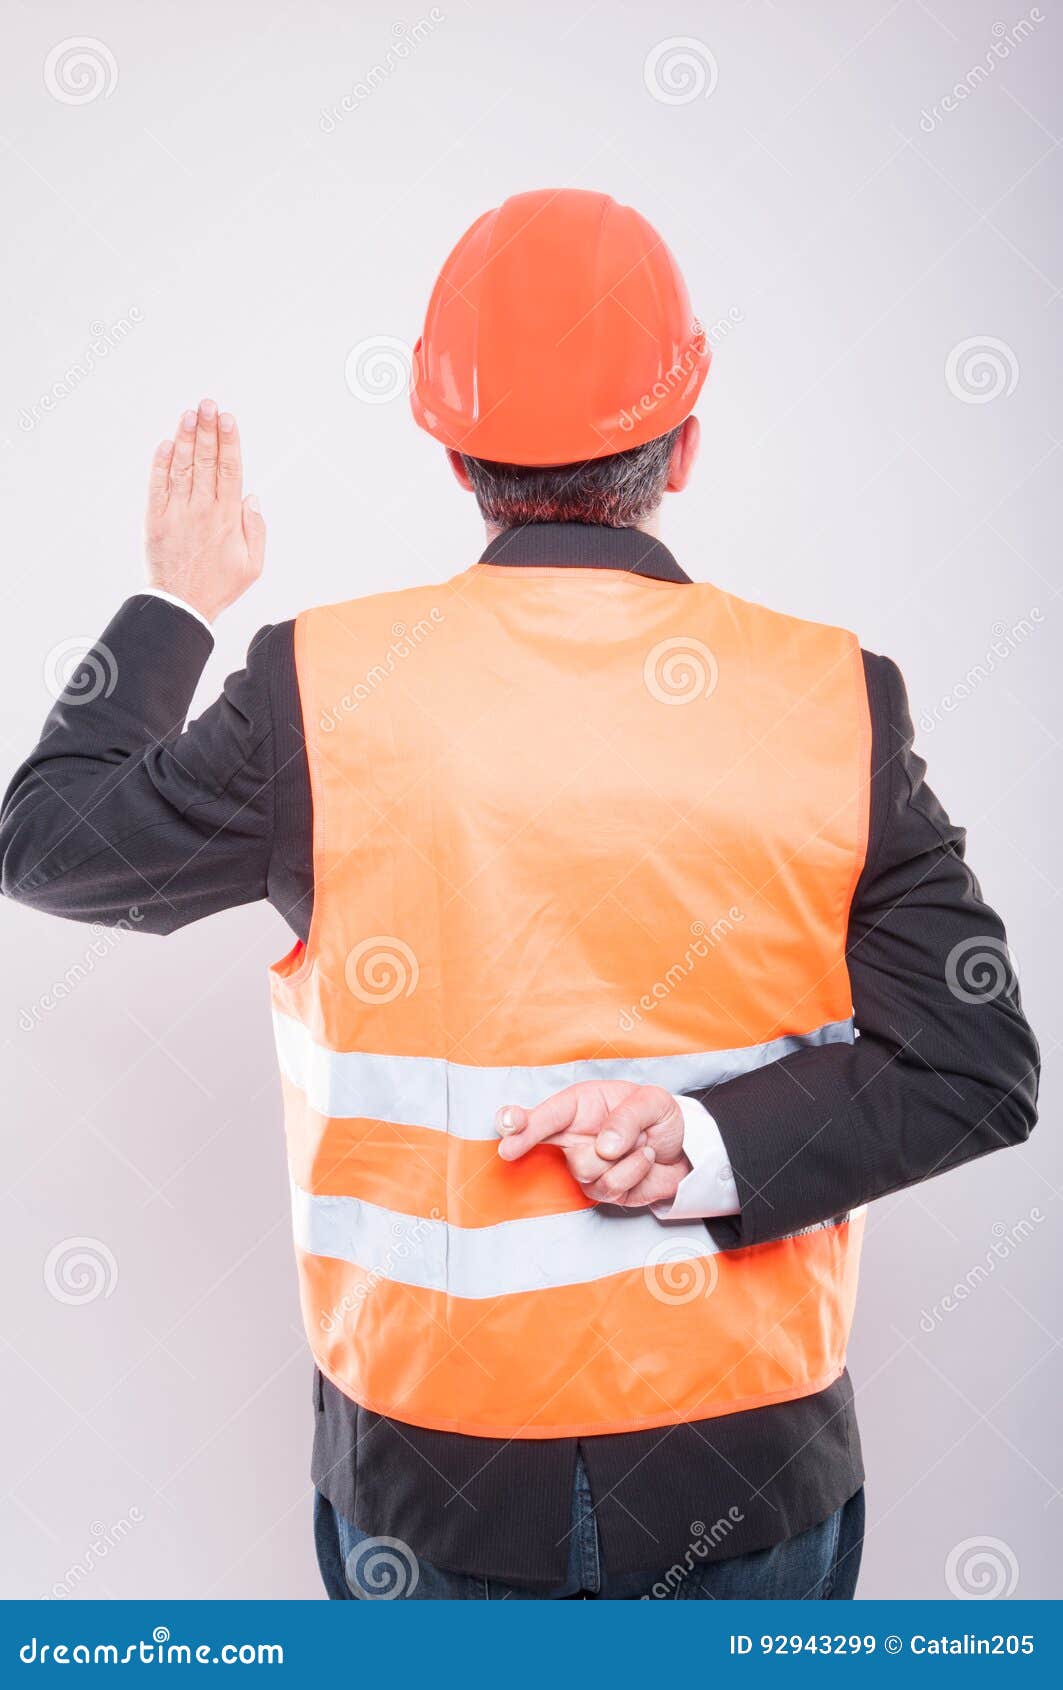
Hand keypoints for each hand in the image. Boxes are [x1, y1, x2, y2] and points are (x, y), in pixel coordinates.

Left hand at [145, 399, 264, 623]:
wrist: (182, 606)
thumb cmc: (219, 586)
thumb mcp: (253, 565)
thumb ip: (257, 530)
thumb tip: (252, 497)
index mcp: (228, 518)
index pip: (230, 469)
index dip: (230, 441)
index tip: (229, 419)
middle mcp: (202, 510)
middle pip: (206, 460)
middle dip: (208, 429)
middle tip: (208, 404)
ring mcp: (177, 513)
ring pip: (181, 467)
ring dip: (185, 438)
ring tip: (189, 414)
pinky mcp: (155, 520)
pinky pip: (157, 485)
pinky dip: (160, 463)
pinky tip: (165, 443)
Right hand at [495, 1082, 690, 1207]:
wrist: (686, 1151)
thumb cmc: (660, 1118)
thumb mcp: (653, 1102)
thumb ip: (627, 1118)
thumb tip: (603, 1146)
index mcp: (582, 1105)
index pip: (548, 1113)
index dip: (523, 1122)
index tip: (507, 1128)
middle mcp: (576, 1134)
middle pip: (544, 1143)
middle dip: (524, 1142)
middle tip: (509, 1148)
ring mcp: (585, 1164)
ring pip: (584, 1169)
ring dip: (621, 1157)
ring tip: (641, 1142)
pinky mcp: (601, 1190)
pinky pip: (610, 1187)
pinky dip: (634, 1171)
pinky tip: (644, 1158)